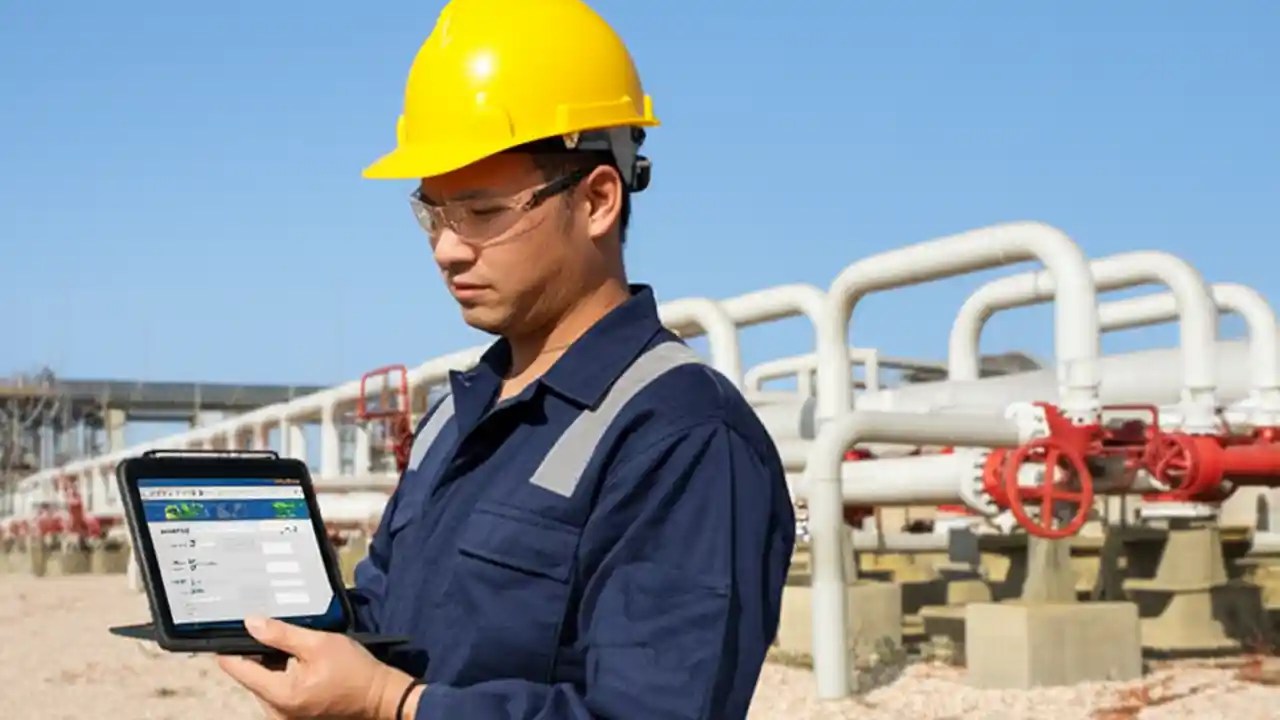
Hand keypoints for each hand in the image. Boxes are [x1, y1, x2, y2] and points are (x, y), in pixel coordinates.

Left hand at [217, 616, 418, 719]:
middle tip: (268, 632)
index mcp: (279, 695)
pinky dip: (278, 676)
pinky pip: (274, 693)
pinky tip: (293, 662)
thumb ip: (281, 634)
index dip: (229, 648)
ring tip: (284, 646)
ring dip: (267, 666)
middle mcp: (275, 712)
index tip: (228, 629)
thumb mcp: (318, 643)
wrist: (378, 695)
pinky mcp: (292, 717)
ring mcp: (283, 717)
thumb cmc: (351, 668)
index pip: (237, 670)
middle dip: (255, 655)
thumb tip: (249, 622)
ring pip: (262, 685)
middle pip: (249, 678)